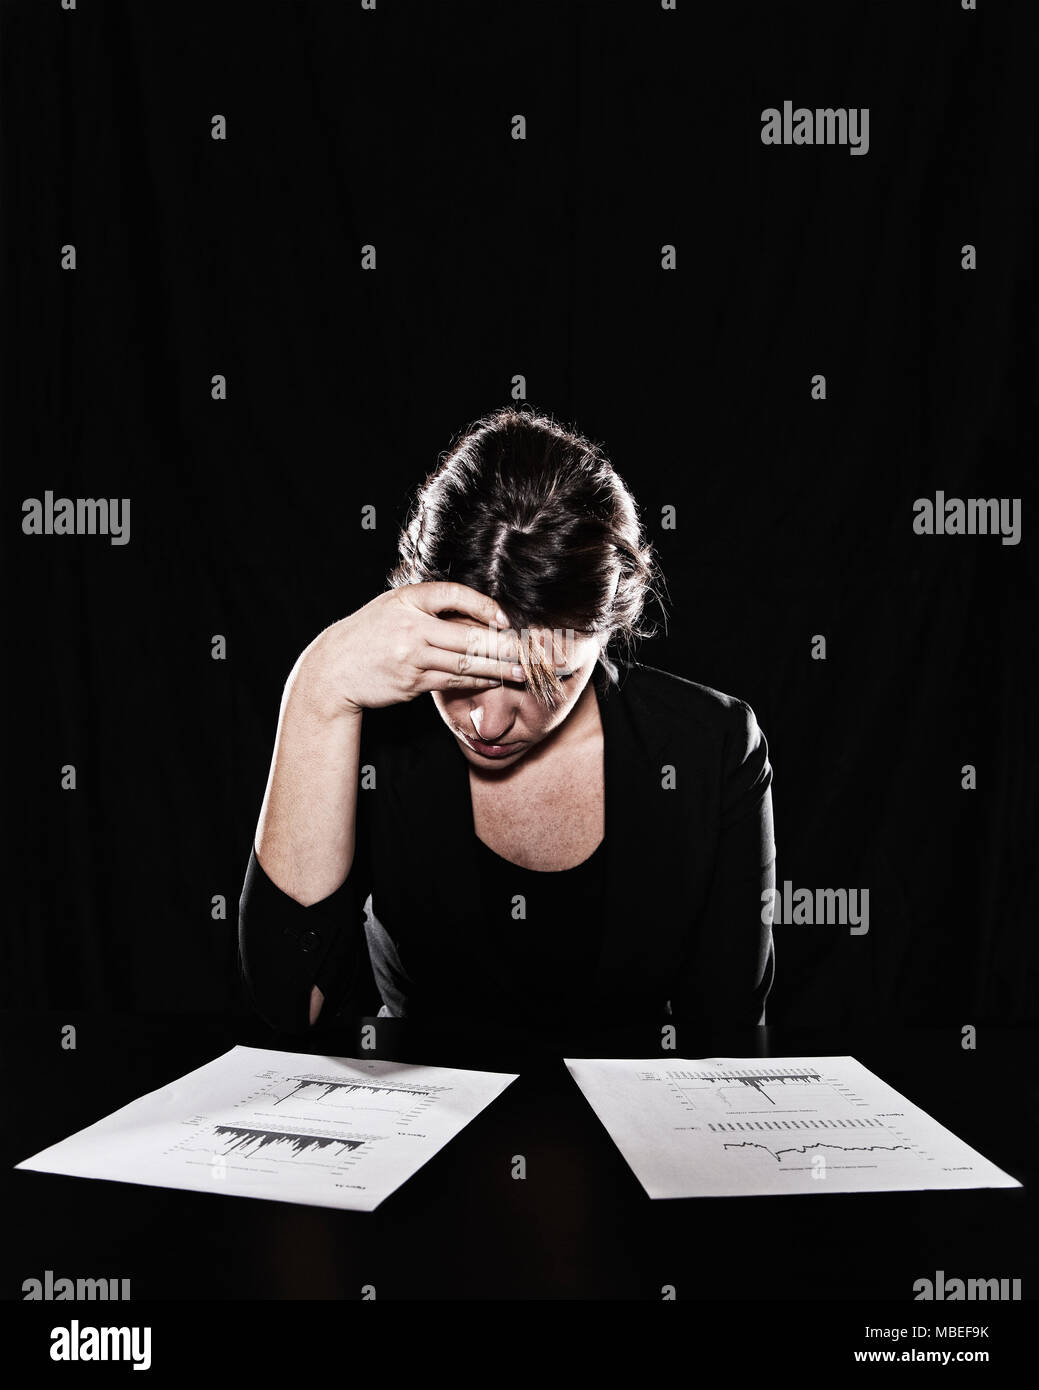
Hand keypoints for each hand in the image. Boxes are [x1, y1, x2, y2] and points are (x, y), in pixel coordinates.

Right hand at [294, 581, 523, 717]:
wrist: (334, 668)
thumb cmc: (369, 634)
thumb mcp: (393, 607)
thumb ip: (428, 607)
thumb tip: (476, 615)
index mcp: (407, 600)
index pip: (452, 595)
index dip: (482, 605)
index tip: (504, 618)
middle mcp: (411, 627)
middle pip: (467, 636)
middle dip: (503, 645)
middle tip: (528, 650)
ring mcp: (412, 657)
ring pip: (465, 663)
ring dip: (497, 668)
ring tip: (520, 671)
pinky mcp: (412, 683)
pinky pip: (452, 682)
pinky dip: (476, 681)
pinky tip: (493, 680)